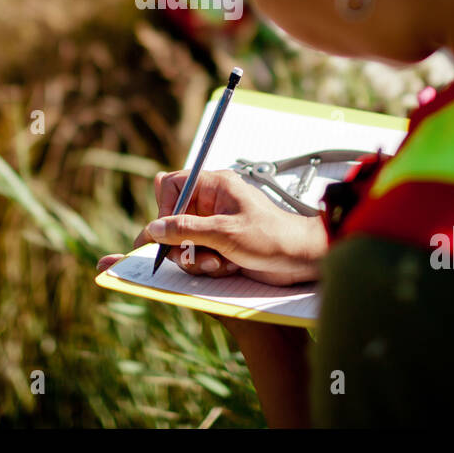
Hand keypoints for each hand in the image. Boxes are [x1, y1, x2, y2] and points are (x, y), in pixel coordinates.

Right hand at [95, 169, 327, 285]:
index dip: (164, 209)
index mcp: (215, 186)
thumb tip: (153, 228)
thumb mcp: (224, 233)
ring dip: (196, 258)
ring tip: (218, 263)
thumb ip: (185, 229)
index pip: (173, 185)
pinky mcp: (220, 245)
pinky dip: (208, 265)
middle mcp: (212, 202)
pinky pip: (198, 255)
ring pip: (183, 241)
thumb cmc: (271, 237)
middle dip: (180, 242)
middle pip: (173, 218)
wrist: (300, 260)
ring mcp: (215, 225)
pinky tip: (227, 267)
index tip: (166, 232)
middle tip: (190, 255)